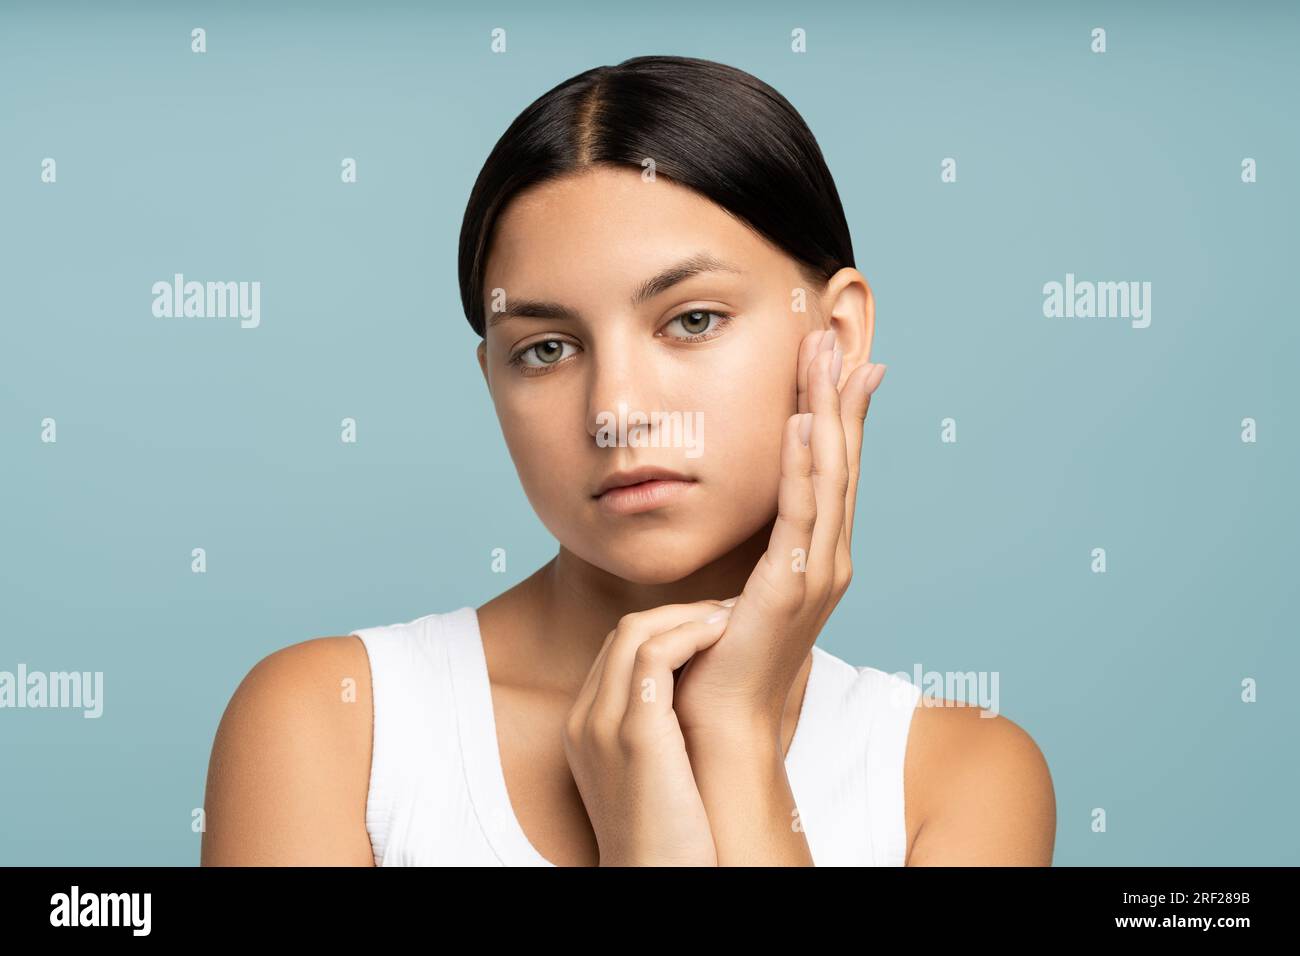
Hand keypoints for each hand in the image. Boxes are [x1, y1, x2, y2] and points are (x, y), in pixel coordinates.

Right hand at [562, 600, 733, 865]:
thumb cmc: (666, 839)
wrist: (655, 882)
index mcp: (584, 728)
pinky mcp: (635, 732)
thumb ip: (654, 734)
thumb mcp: (649, 776)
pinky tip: (724, 635)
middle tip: (727, 612)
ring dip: (689, 615)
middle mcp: (585, 719)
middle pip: (623, 633)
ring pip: (636, 632)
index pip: (617, 650)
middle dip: (679, 612)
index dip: (666, 628)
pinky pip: (655, 655)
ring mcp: (604, 724)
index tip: (710, 627)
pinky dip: (691, 633)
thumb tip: (694, 702)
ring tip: (731, 618)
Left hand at [673, 328, 886, 742]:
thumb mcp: (739, 593)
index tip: (836, 359)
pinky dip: (803, 466)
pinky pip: (800, 514)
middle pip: (840, 459)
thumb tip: (741, 527)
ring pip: (829, 475)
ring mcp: (817, 573)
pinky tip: (800, 422)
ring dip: (826, 410)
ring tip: (822, 354)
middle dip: (837, 392)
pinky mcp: (791, 587)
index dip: (837, 411)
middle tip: (834, 333)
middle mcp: (830, 558)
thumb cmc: (721, 664)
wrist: (721, 729)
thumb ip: (747, 555)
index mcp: (817, 556)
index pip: (831, 469)